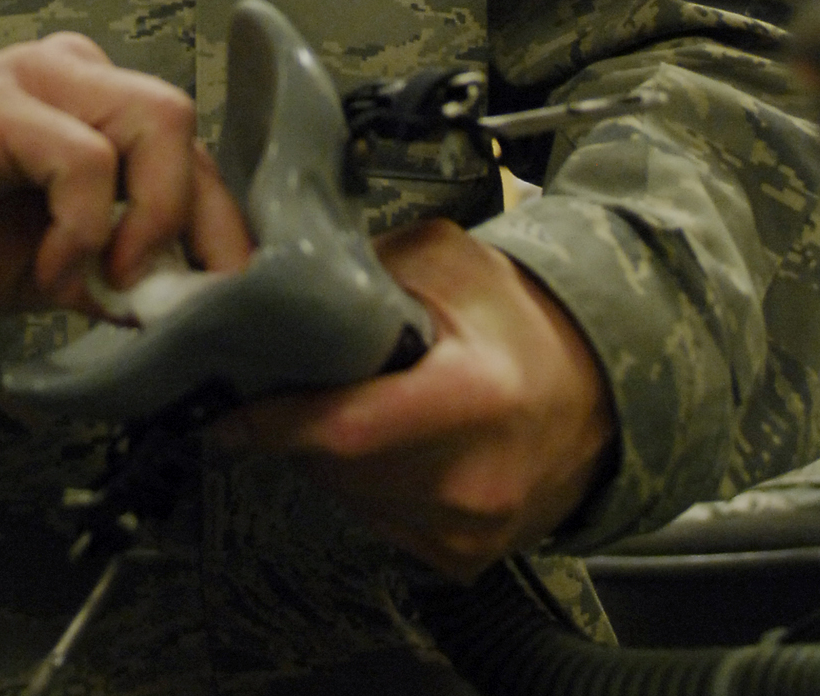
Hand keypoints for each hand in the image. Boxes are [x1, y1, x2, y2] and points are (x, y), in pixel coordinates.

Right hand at [0, 34, 251, 315]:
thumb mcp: (35, 267)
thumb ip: (103, 276)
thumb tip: (177, 320)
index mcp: (96, 108)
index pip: (189, 159)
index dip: (219, 233)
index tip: (225, 309)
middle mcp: (81, 77)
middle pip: (189, 132)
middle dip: (205, 225)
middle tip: (183, 302)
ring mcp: (42, 80)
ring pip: (159, 118)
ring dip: (154, 213)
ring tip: (115, 278)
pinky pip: (81, 155)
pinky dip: (85, 224)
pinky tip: (51, 271)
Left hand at [230, 217, 613, 579]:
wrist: (596, 389)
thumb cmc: (516, 315)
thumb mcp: (446, 260)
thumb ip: (364, 270)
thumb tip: (277, 282)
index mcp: (473, 399)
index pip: (347, 429)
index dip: (276, 421)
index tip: (223, 406)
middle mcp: (472, 481)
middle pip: (336, 467)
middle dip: (291, 426)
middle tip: (271, 383)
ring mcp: (468, 532)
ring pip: (347, 498)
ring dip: (320, 455)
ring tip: (329, 400)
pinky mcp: (460, 558)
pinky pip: (375, 519)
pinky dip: (356, 481)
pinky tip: (373, 438)